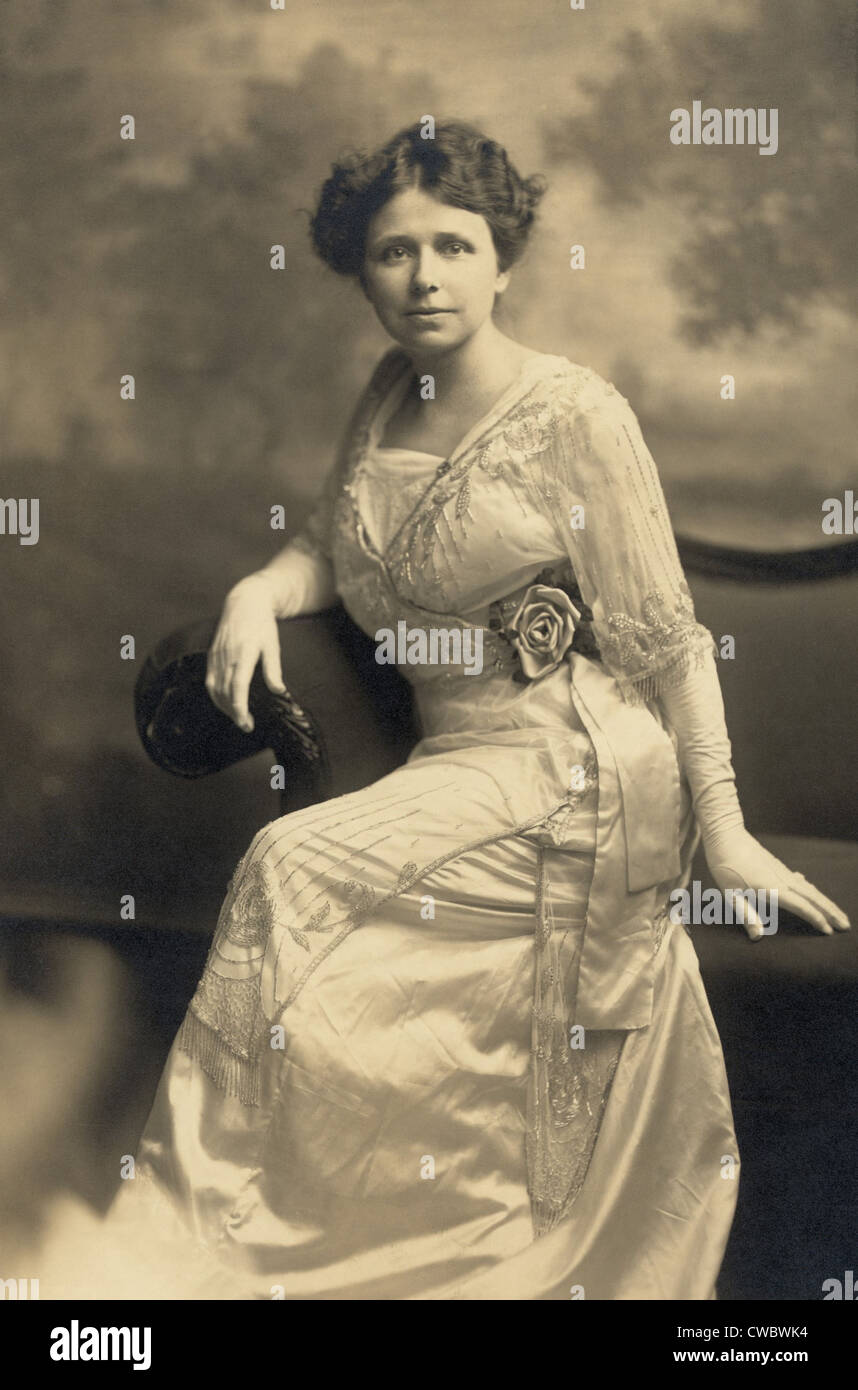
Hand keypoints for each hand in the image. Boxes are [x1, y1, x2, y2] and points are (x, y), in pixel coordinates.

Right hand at [205, 574, 285, 732]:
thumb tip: (279, 692)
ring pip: (214, 688)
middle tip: (247, 726)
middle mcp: (227, 656)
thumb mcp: (273, 644)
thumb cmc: (262, 624)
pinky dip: (215, 695)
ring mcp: (216, 655)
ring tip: (238, 718)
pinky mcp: (211, 655)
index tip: (245, 722)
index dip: (239, 707)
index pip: (238, 686)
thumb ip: (274, 669)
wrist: (244, 602)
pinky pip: (210, 680)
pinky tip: (225, 704)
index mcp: (244, 653)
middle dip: (234, 713)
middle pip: (225, 692)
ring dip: (224, 707)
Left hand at [704, 827, 851, 940]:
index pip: (801, 906)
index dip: (816, 919)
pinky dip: (812, 891)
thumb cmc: (725, 866)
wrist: (727, 836)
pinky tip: (812, 892)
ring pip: (811, 889)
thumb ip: (746, 915)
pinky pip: (802, 882)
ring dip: (826, 902)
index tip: (830, 931)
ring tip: (838, 914)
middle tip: (846, 925)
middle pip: (814, 897)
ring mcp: (783, 872)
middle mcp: (783, 880)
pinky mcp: (779, 867)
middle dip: (831, 912)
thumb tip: (757, 937)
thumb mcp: (730, 894)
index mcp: (773, 889)